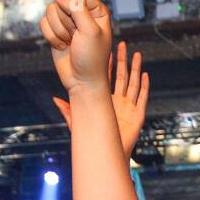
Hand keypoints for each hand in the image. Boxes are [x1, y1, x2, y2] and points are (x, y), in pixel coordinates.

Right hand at [40, 0, 111, 94]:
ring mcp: (67, 21)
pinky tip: (62, 46)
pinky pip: (43, 23)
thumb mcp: (90, 30)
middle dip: (66, 22)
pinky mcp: (55, 30)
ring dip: (58, 30)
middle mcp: (82, 12)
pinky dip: (51, 36)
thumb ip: (76, 7)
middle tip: (76, 37)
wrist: (82, 81)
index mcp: (97, 10)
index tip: (81, 24)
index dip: (74, 6)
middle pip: (62, 0)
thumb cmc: (91, 58)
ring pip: (50, 10)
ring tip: (70, 42)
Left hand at [53, 40, 149, 158]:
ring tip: (137, 54)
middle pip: (121, 76)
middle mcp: (117, 101)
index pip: (106, 78)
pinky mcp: (137, 116)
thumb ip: (68, 111)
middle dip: (122, 60)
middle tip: (122, 45)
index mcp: (105, 101)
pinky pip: (142, 98)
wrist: (108, 155)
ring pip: (133, 83)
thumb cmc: (94, 141)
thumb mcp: (79, 124)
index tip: (106, 49)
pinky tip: (145, 74)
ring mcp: (128, 107)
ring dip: (135, 69)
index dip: (107, 63)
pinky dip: (145, 86)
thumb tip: (54, 99)